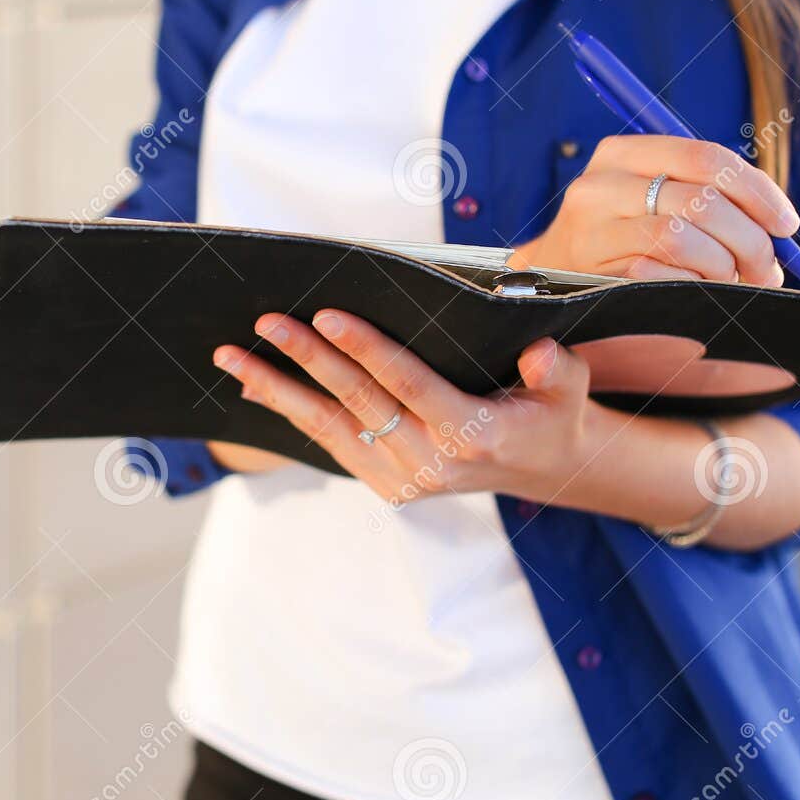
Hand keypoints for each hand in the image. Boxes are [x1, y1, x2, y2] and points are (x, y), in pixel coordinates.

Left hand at [211, 309, 606, 504]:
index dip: (365, 348)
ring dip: (276, 389)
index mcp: (472, 433)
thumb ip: (556, 370)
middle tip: (266, 322)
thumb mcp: (569, 387)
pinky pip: (328, 443)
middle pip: (356, 401)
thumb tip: (539, 354)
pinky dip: (289, 414)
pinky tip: (254, 387)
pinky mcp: (384, 484)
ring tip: (231, 357)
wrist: (542, 466)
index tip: (326, 314)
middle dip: (307, 358)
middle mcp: (430, 462)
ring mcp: (401, 478)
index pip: (407, 383)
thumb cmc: (550, 409)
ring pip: (328, 427)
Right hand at [518, 135, 799, 283]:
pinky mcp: (591, 273)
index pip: (704, 157)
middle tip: (767, 267)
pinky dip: (692, 289)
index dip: (756, 191)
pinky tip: (696, 294)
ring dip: (721, 268)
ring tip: (730, 282)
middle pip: (700, 201)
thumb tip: (780, 228)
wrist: (552, 278)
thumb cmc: (621, 237)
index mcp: (620, 153)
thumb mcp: (651, 198)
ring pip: (682, 240)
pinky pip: (661, 279)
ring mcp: (590, 231)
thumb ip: (706, 195)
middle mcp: (599, 185)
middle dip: (748, 239)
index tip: (785, 225)